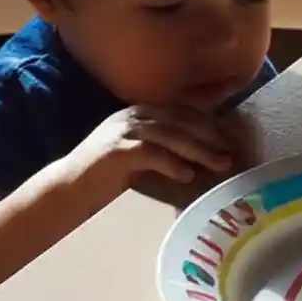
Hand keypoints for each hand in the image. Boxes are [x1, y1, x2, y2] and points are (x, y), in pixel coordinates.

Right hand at [66, 105, 241, 193]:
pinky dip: (173, 164)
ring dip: (199, 150)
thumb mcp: (137, 156)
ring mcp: (123, 131)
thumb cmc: (105, 176)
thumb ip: (162, 150)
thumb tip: (198, 158)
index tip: (231, 136)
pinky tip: (188, 175)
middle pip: (181, 120)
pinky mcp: (117, 151)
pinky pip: (152, 154)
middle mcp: (133, 116)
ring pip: (171, 135)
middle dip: (211, 135)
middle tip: (233, 151)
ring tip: (220, 164)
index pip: (181, 112)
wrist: (68, 188)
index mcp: (139, 113)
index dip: (209, 122)